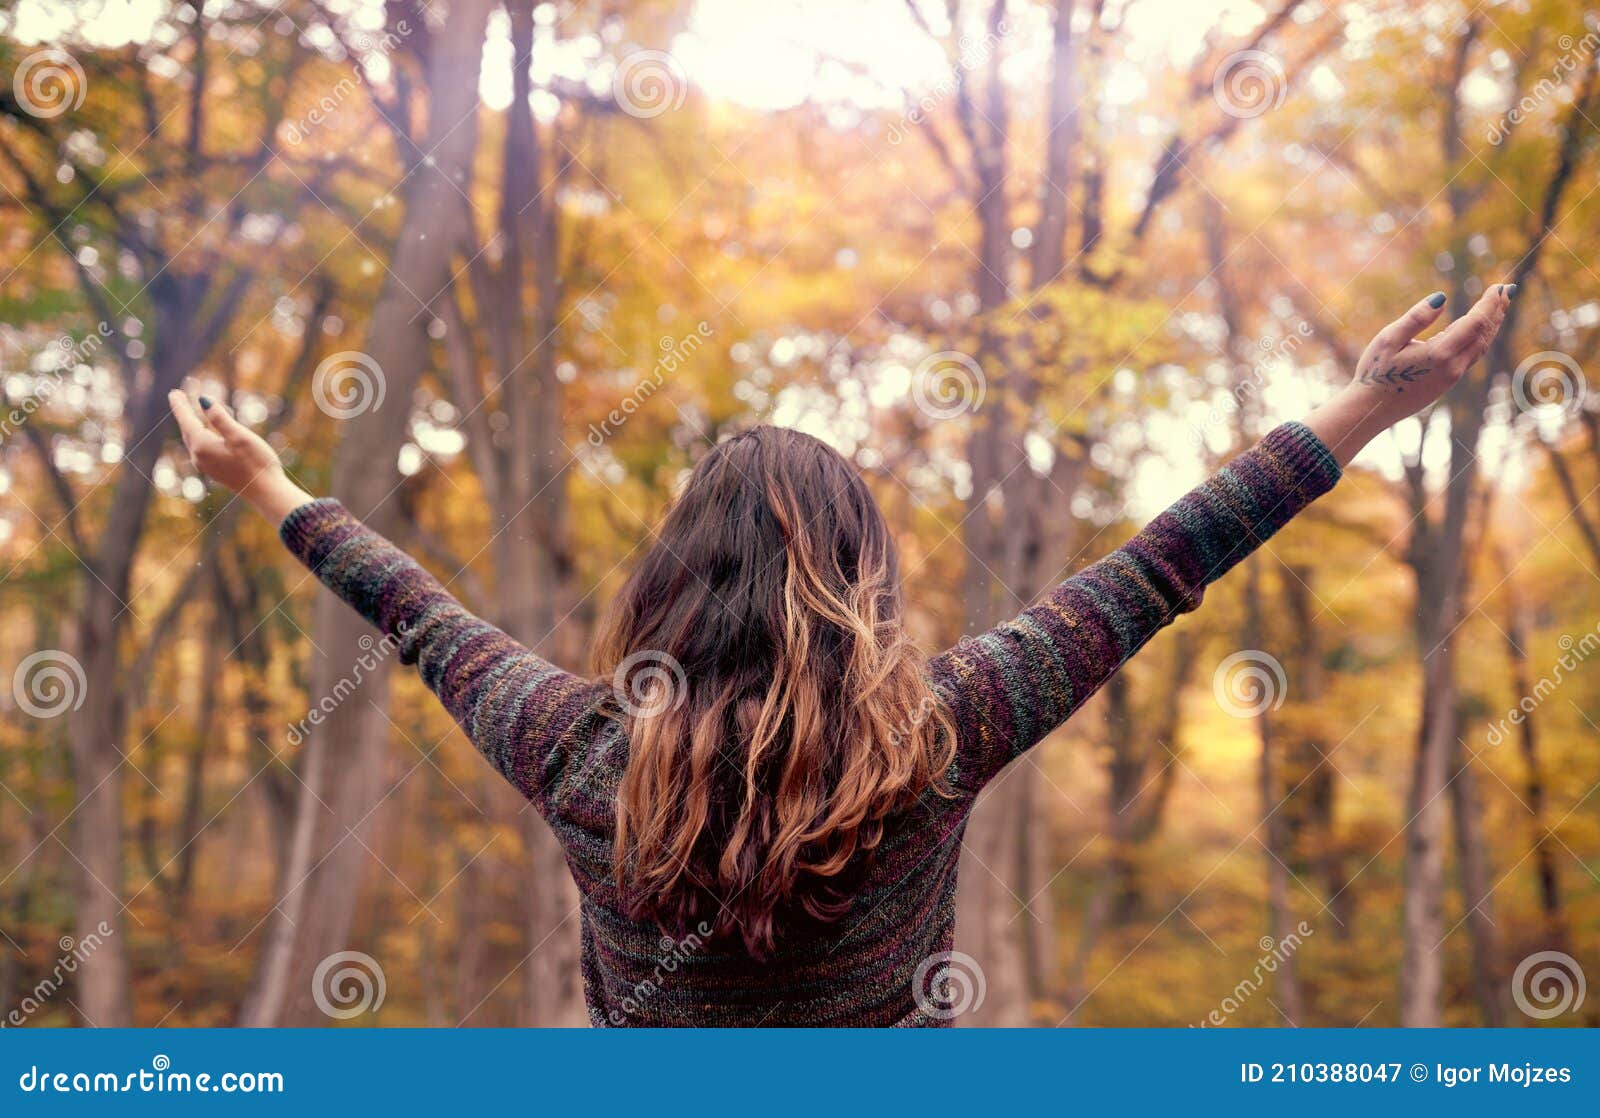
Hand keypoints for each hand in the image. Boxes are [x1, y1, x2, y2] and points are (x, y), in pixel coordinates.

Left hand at [168, 390, 312, 523]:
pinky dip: (202, 436)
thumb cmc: (256, 462)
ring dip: (195, 425)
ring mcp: (207, 466)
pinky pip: (203, 448)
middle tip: (178, 398)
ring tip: (195, 413)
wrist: (266, 493)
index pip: (187, 420)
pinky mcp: (216, 472)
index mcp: (202, 446)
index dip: (180, 405)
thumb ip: (220, 418)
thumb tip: (203, 400)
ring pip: (195, 440)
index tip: (173, 392)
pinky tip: (210, 434)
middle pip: (188, 430)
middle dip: (184, 414)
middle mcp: (200, 457)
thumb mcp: (239, 436)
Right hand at [1306, 283, 1514, 466]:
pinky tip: (1476, 331)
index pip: (1476, 323)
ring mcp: (1451, 377)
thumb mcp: (1388, 339)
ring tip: (1498, 308)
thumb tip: (1442, 297)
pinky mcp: (1446, 383)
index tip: (1498, 286)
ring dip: (1491, 326)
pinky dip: (1480, 339)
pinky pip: (1471, 357)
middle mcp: (1452, 367)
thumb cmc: (1375, 372)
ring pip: (1480, 347)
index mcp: (1440, 354)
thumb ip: (1416, 318)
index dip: (1489, 303)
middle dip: (1497, 311)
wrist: (1370, 410)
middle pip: (1485, 335)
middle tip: (1506, 290)